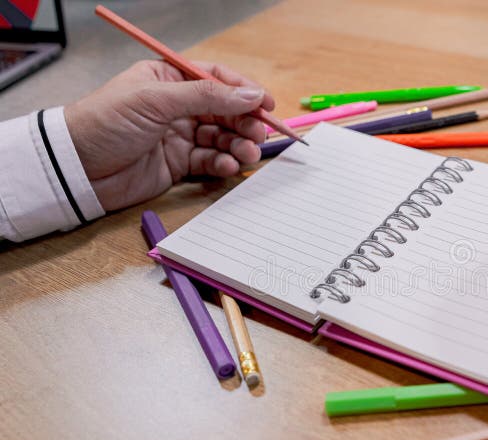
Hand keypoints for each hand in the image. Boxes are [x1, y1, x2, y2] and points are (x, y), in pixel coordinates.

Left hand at [64, 60, 273, 210]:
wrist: (77, 168)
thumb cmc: (106, 123)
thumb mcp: (156, 100)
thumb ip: (206, 97)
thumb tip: (250, 95)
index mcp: (169, 79)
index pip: (216, 79)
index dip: (244, 90)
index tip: (266, 104)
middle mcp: (177, 106)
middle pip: (225, 109)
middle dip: (245, 121)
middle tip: (259, 133)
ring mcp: (180, 135)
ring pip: (222, 137)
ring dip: (240, 144)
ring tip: (248, 153)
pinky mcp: (179, 163)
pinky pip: (211, 160)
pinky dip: (224, 163)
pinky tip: (229, 165)